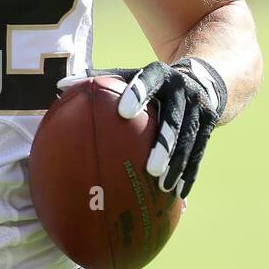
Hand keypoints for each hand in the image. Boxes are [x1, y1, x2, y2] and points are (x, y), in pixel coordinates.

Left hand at [57, 57, 226, 197]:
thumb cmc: (152, 82)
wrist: (203, 78)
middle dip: (165, 143)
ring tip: (165, 188)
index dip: (138, 94)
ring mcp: (198, 109)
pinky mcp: (208, 126)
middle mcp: (182, 90)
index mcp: (160, 75)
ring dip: (179, 165)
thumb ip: (101, 79)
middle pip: (174, 118)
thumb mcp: (131, 74)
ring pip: (189, 140)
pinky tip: (180, 194)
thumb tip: (60, 86)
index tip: (123, 112)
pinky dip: (189, 173)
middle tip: (151, 168)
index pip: (148, 81)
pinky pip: (198, 153)